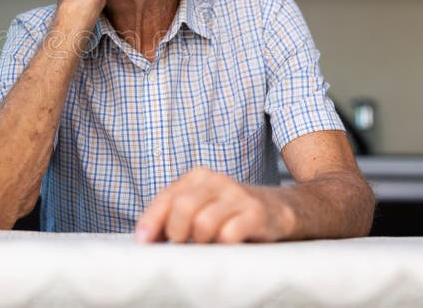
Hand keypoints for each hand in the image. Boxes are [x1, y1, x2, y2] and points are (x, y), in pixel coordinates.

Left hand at [135, 167, 292, 243]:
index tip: (143, 242)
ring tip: (209, 243)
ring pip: (203, 223)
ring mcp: (237, 195)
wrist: (278, 209)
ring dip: (201, 242)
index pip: (167, 197)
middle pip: (182, 208)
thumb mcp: (201, 205)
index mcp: (198, 176)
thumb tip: (145, 237)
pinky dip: (222, 245)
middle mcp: (216, 180)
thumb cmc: (231, 213)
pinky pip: (229, 234)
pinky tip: (226, 245)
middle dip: (176, 233)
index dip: (151, 221)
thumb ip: (174, 214)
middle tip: (183, 244)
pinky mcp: (255, 213)